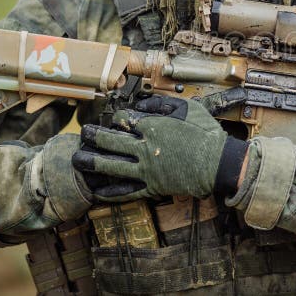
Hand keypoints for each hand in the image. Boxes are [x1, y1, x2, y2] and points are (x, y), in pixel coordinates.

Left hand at [72, 96, 246, 201]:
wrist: (219, 164)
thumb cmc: (206, 134)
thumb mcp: (188, 108)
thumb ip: (162, 103)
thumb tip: (143, 103)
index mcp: (153, 127)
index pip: (124, 121)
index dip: (117, 119)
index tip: (117, 120)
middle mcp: (145, 149)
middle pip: (110, 142)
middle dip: (93, 137)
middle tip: (83, 134)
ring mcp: (147, 170)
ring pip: (111, 167)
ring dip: (91, 163)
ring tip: (77, 160)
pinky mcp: (152, 187)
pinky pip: (127, 191)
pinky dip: (110, 192)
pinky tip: (98, 190)